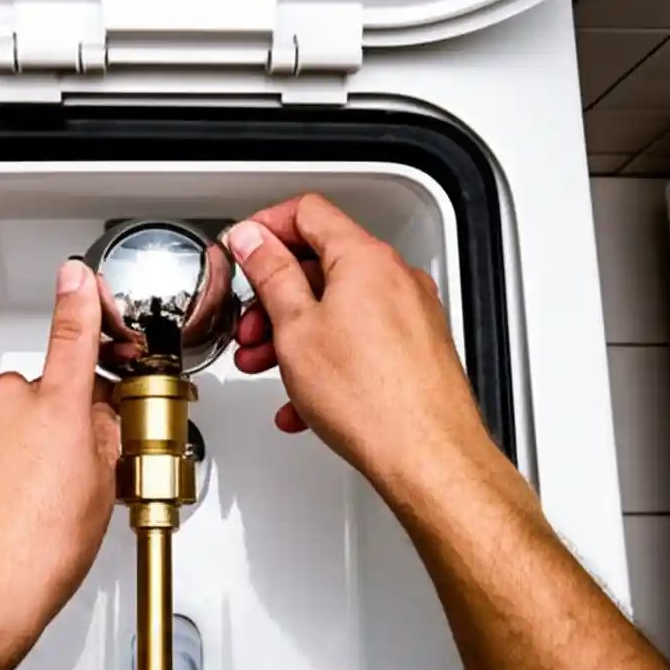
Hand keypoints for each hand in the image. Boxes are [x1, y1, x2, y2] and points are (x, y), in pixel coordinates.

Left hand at [0, 260, 119, 669]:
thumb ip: (109, 427)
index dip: (84, 304)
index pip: (73, 335)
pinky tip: (46, 509)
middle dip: (86, 417)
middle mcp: (4, 408)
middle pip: (58, 392)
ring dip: (55, 446)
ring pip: (31, 424)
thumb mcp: (101, 476)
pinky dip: (28, 466)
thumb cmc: (33, 546)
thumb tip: (108, 413)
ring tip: (75, 500)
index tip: (79, 274)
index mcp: (44, 399)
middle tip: (111, 458)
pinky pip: (7, 451)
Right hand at [224, 193, 496, 491]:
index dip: (266, 226)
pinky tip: (303, 398)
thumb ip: (270, 274)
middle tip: (250, 322)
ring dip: (295, 331)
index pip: (308, 212)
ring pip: (338, 306)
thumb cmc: (372, 399)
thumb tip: (253, 240)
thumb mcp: (296, 328)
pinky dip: (326, 358)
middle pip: (321, 263)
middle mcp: (395, 277)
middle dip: (275, 294)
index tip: (243, 249)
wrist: (427, 456)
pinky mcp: (416, 348)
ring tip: (268, 364)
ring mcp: (411, 312)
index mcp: (365, 259)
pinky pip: (359, 340)